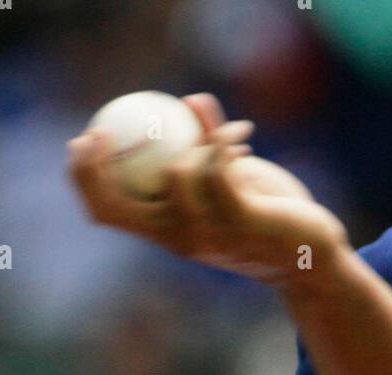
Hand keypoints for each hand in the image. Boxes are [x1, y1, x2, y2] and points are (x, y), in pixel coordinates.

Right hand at [67, 92, 348, 286]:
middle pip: (114, 207)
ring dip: (198, 139)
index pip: (104, 211)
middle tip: (106, 124)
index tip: (86, 137)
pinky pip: (218, 168)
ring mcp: (208, 235)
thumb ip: (196, 155)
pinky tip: (241, 132)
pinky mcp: (241, 222)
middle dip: (95, 166)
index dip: (83, 176)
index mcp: (165, 231)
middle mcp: (178, 239)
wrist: (308, 254)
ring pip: (178, 172)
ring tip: (227, 134)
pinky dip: (223, 139)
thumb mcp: (218, 186)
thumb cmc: (261, 214)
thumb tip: (181, 103)